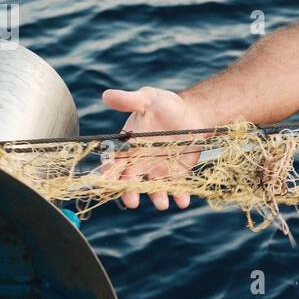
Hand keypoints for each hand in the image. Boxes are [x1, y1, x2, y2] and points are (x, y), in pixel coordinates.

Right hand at [101, 86, 207, 210]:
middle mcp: (140, 163)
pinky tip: (183, 201)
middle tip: (132, 201)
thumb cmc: (165, 105)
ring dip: (156, 197)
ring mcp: (158, 171)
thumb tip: (106, 95)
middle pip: (130, 182)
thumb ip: (128, 100)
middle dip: (130, 192)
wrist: (192, 113)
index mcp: (129, 147)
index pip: (114, 162)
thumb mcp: (147, 99)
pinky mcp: (177, 174)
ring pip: (153, 189)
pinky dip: (180, 196)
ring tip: (161, 203)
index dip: (109, 173)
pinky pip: (177, 188)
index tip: (107, 181)